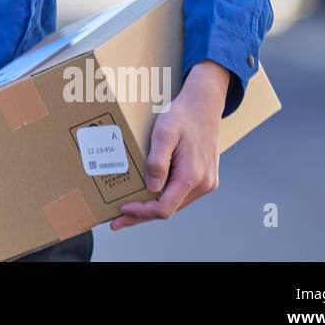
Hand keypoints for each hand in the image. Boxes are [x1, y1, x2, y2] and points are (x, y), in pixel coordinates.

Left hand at [109, 60, 228, 230]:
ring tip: (129, 211)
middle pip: (169, 210)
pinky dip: (164, 198)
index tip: (121, 211)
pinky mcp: (206, 178)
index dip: (141, 213)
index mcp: (192, 176)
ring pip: (176, 204)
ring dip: (152, 208)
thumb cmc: (182, 115)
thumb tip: (152, 187)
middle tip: (117, 221)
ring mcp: (207, 182)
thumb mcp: (164, 132)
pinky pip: (181, 194)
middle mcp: (203, 184)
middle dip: (142, 216)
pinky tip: (148, 196)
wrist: (204, 103)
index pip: (164, 208)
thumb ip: (157, 161)